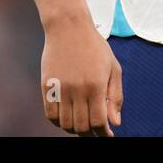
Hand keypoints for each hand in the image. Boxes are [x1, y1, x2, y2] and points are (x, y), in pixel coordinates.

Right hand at [40, 17, 122, 135]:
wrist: (68, 27)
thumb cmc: (94, 47)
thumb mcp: (113, 68)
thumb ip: (115, 96)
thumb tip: (115, 123)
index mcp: (96, 85)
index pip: (98, 122)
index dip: (103, 133)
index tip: (106, 135)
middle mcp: (77, 90)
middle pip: (81, 127)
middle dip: (90, 133)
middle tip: (94, 130)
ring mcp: (60, 88)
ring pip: (65, 124)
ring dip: (74, 129)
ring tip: (81, 124)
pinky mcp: (47, 86)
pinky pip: (50, 115)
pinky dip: (58, 122)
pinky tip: (66, 117)